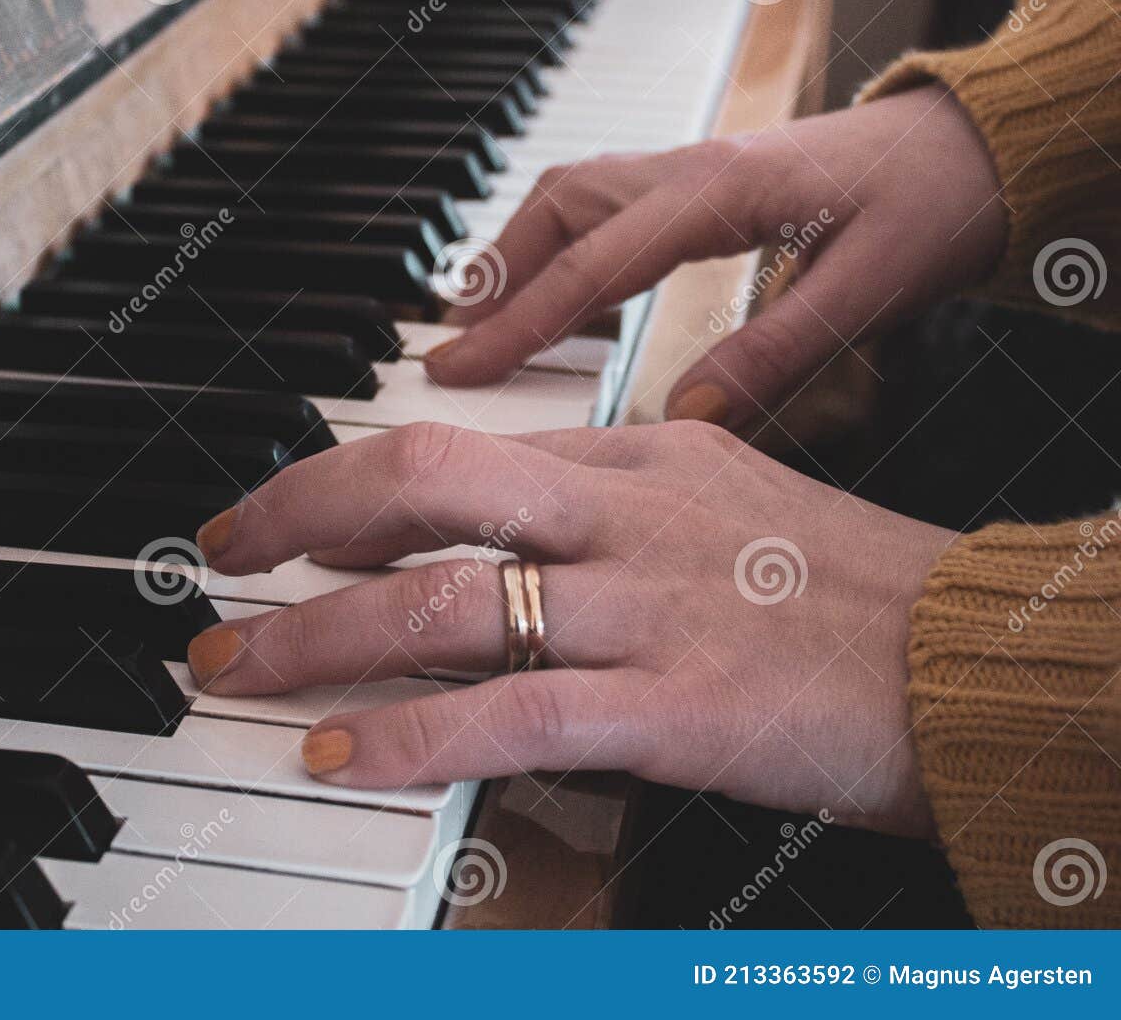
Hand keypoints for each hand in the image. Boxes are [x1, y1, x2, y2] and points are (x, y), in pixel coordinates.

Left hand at [187, 420, 953, 836]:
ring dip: (315, 634)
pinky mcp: (672, 706)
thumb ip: (612, 512)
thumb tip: (504, 548)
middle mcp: (626, 512)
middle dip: (297, 515)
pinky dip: (406, 734)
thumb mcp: (727, 506)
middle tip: (221, 556)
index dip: (346, 481)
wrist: (975, 655)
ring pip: (441, 600)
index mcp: (640, 454)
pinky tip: (341, 750)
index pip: (459, 445)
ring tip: (239, 667)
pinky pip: (508, 713)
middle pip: (423, 480)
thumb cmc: (851, 590)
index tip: (282, 516)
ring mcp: (645, 605)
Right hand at [424, 85, 1006, 429]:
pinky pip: (607, 208)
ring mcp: (693, 168)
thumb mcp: (871, 288)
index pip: (590, 264)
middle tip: (451, 348)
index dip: (516, 324)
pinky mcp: (704, 184)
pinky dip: (564, 249)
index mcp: (721, 192)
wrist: (980, 146)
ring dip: (518, 256)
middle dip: (492, 277)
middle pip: (555, 208)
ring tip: (485, 325)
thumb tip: (686, 415)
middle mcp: (692, 168)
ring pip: (571, 199)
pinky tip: (568, 300)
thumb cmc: (936, 204)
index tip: (457, 370)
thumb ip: (776, 351)